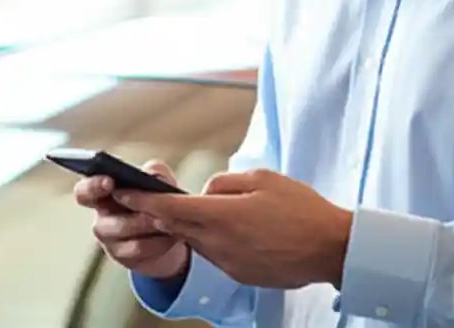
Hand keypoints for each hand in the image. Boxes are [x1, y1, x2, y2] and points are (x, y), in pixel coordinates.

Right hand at [74, 160, 189, 279]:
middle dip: (130, 217)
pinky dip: (159, 241)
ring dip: (149, 227)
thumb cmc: (157, 197)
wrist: (170, 231)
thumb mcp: (159, 179)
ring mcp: (110, 241)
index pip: (84, 192)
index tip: (109, 182)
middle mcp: (101, 219)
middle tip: (151, 210)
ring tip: (170, 220)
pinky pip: (140, 250)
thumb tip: (152, 175)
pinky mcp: (124, 258)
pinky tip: (173, 235)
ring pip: (126, 237)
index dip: (92, 187)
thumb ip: (154, 171)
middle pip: (102, 224)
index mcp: (102, 194)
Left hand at [115, 169, 350, 289]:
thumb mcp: (263, 178)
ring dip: (189, 227)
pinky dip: (212, 240)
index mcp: (222, 216)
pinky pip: (215, 254)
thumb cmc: (300, 208)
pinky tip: (228, 229)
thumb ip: (224, 182)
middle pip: (177, 226)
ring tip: (196, 211)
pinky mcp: (239, 275)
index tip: (123, 191)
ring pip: (195, 241)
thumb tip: (205, 191)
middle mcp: (219, 243)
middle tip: (146, 198)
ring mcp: (228, 263)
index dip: (142, 200)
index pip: (169, 208)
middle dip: (160, 213)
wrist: (330, 249)